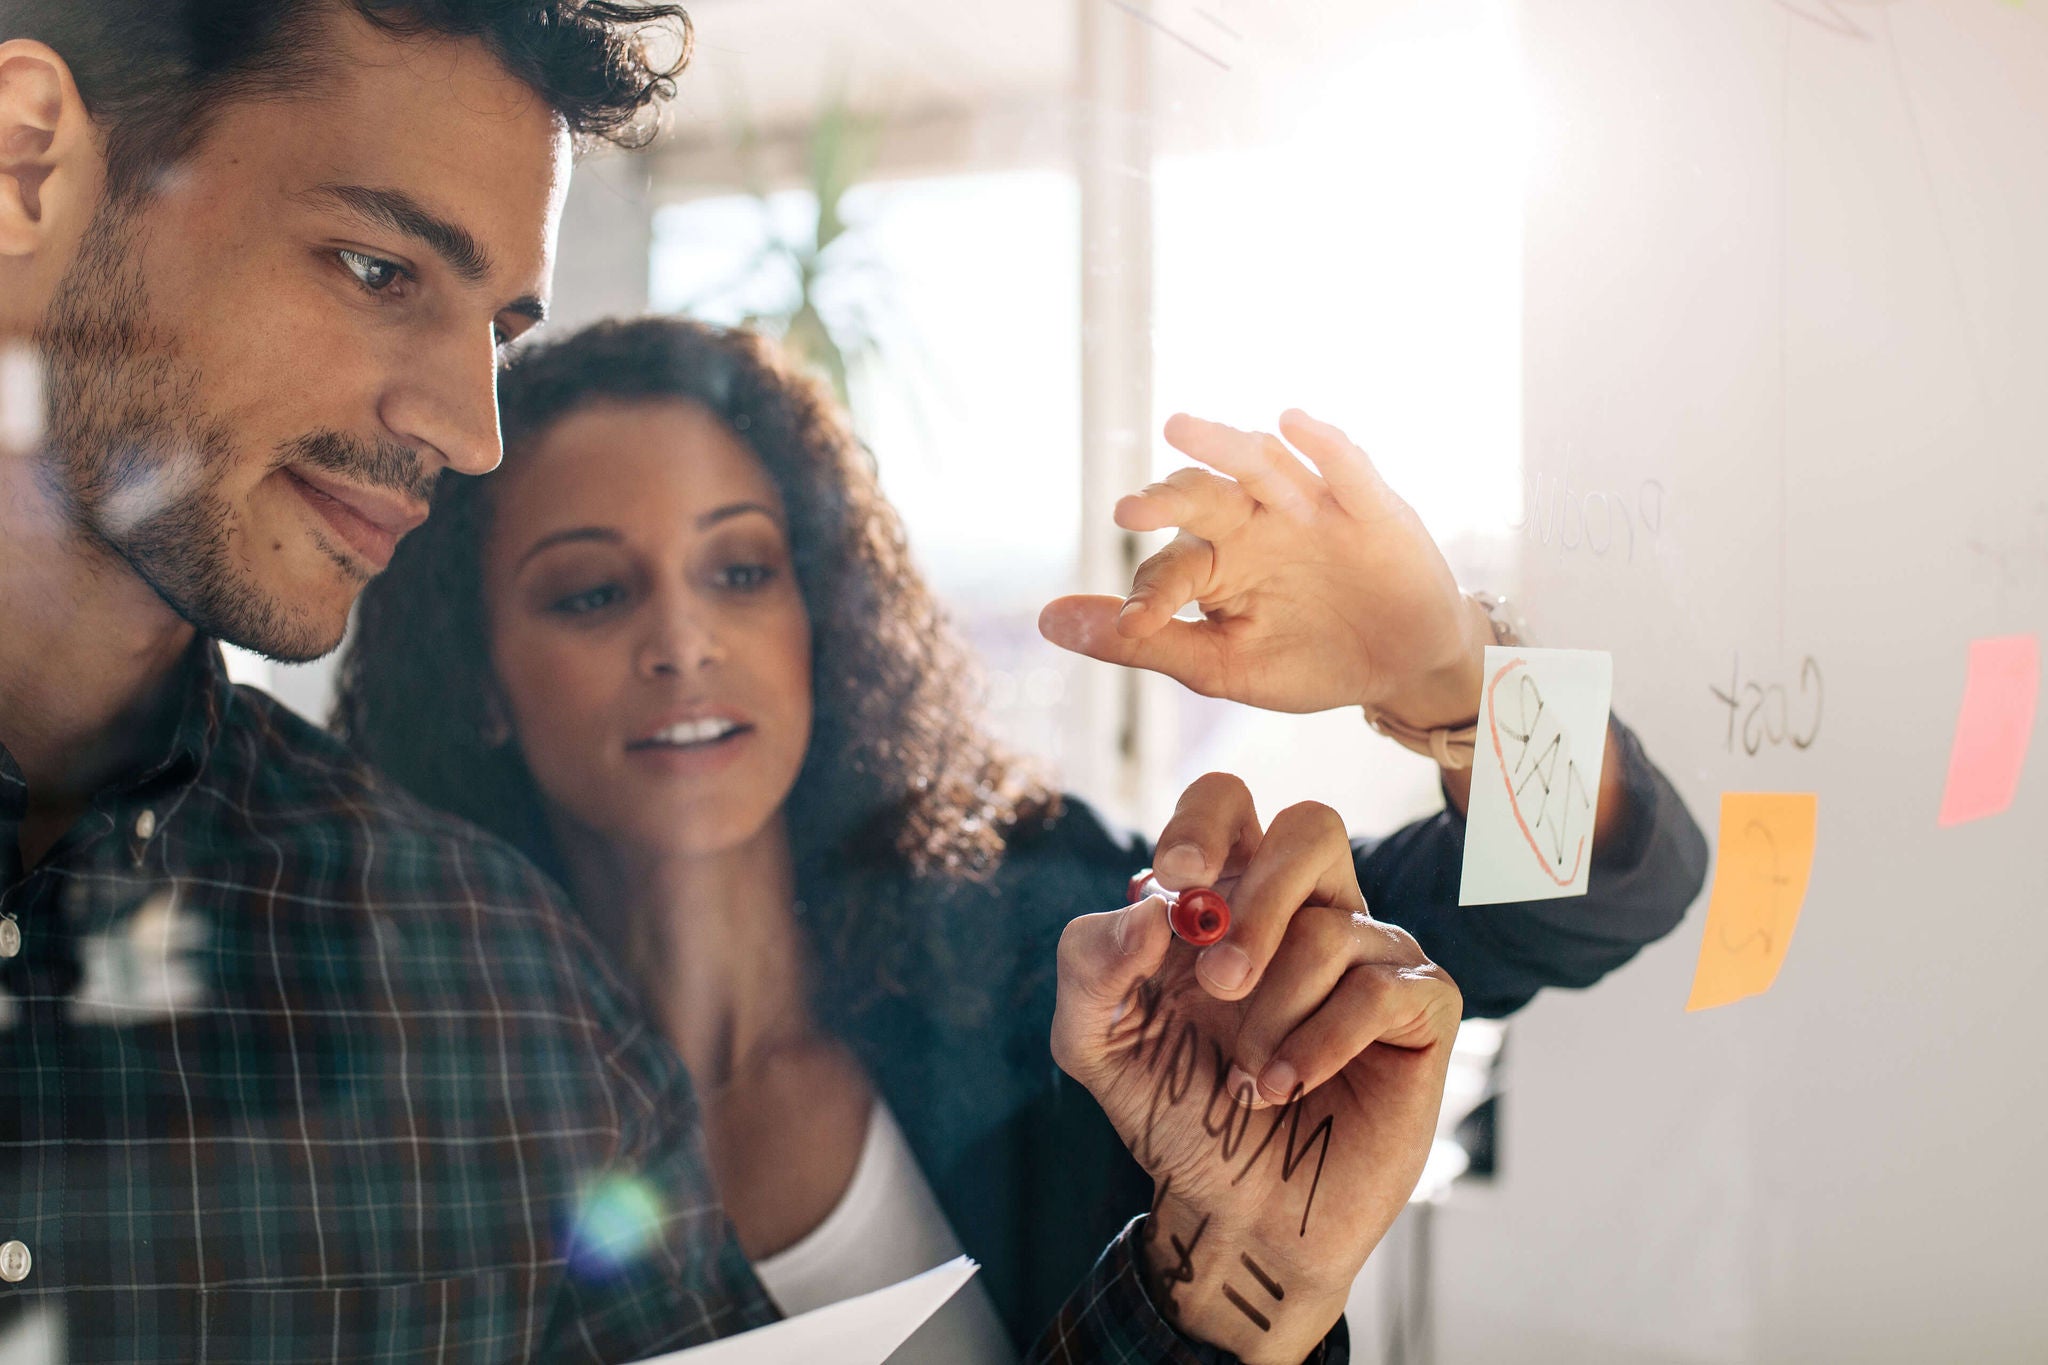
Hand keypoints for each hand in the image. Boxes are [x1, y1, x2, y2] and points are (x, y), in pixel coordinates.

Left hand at [1039, 410, 1491, 728]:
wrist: (1398, 667)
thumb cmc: (1304, 659)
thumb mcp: (1220, 667)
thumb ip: (1143, 642)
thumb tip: (1047, 620)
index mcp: (1211, 561)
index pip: (1169, 567)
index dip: (1150, 594)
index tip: (1135, 623)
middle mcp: (1252, 522)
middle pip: (1201, 494)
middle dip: (1166, 497)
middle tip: (1129, 509)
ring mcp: (1309, 509)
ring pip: (1260, 465)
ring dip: (1223, 444)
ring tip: (1179, 426)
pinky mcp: (1369, 507)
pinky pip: (1344, 468)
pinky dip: (1322, 444)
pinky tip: (1293, 423)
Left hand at [1050, 775, 1461, 1362]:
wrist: (1236, 1212)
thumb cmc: (1177, 1112)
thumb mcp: (1097, 1041)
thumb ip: (1092, 965)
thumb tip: (1150, 908)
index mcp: (1228, 894)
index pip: (1228, 801)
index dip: (1203, 822)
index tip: (1176, 879)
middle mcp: (1306, 906)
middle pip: (1312, 826)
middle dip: (1258, 901)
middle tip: (1217, 983)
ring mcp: (1371, 952)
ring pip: (1331, 928)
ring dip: (1272, 1015)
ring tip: (1248, 1079)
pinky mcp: (1420, 1007)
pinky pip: (1380, 991)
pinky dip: (1319, 1045)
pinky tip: (1286, 1086)